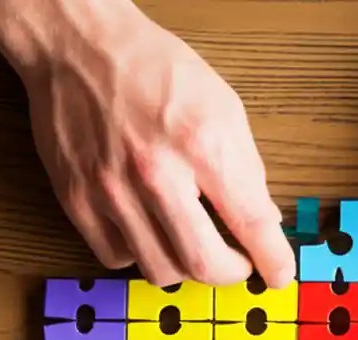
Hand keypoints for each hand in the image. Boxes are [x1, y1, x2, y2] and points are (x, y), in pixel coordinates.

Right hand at [16, 0, 292, 285]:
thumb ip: (244, 167)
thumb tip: (261, 221)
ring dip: (186, 266)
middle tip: (237, 263)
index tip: (279, 273)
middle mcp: (156, 172)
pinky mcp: (77, 200)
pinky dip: (139, 253)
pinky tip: (146, 228)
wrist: (79, 47)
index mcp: (201, 142)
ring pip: (160, 270)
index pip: (250, 222)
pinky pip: (117, 257)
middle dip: (232, 274)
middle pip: (204, 264)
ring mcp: (112, 191)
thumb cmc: (153, 70)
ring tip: (191, 242)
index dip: (273, 259)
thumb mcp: (222, 105)